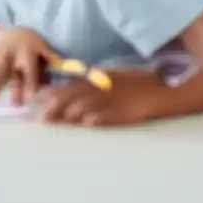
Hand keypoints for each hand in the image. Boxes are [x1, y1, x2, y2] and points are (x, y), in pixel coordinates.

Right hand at [0, 27, 53, 104]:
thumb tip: (64, 79)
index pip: (31, 70)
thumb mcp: (44, 52)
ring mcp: (0, 52)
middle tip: (15, 105)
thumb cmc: (33, 48)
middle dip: (14, 88)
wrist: (14, 32)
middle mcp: (14, 52)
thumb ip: (50, 67)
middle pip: (14, 72)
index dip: (32, 83)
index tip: (31, 98)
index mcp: (31, 51)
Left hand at [35, 70, 164, 126]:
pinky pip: (114, 114)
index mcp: (100, 79)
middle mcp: (105, 87)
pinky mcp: (131, 111)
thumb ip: (92, 86)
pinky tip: (89, 123)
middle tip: (41, 119)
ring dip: (73, 113)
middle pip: (75, 95)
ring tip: (58, 121)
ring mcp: (117, 99)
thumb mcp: (113, 80)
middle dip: (56, 106)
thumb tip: (70, 98)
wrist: (167, 90)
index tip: (36, 101)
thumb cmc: (138, 85)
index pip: (71, 85)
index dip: (53, 93)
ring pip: (91, 104)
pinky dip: (101, 118)